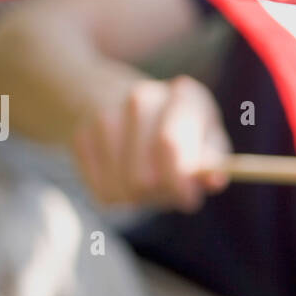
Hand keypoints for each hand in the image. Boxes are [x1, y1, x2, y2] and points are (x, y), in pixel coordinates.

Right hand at [70, 74, 231, 210]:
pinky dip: (117, 194)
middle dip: (161, 195)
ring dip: (138, 198)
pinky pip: (103, 192)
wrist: (116, 99)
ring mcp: (106, 116)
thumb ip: (214, 160)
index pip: (171, 145)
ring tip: (147, 181)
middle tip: (169, 193)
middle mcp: (142, 98)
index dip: (180, 181)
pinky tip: (123, 176)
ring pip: (123, 190)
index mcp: (186, 96)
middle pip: (145, 178)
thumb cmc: (177, 129)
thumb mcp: (205, 138)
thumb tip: (215, 182)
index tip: (188, 199)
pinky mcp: (81, 137)